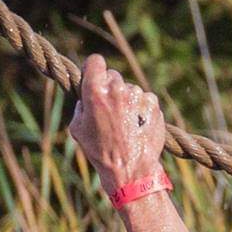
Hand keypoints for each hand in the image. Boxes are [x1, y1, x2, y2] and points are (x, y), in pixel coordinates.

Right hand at [69, 54, 166, 195]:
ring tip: (125, 124)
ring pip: (130, 89)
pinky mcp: (153, 104)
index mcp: (95, 92)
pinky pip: (145, 99)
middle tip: (109, 109)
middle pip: (113, 76)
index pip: (95, 61)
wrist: (130, 170)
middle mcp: (117, 89)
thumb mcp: (78, 129)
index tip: (94, 77)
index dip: (94, 69)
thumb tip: (86, 96)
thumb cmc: (100, 151)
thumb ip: (81, 106)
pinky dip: (141, 109)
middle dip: (110, 88)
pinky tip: (137, 126)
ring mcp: (138, 95)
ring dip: (127, 100)